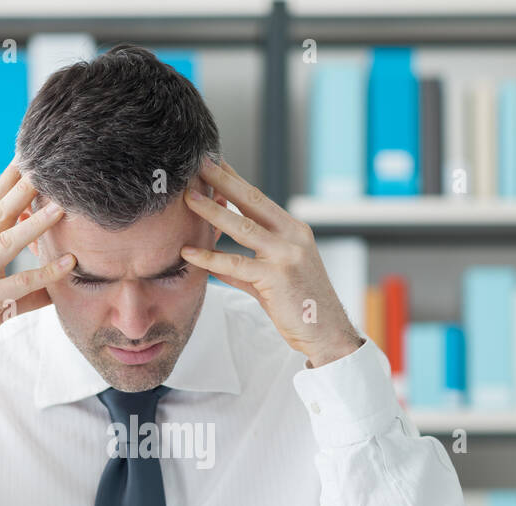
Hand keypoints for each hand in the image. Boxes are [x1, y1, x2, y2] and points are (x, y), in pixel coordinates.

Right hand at [0, 160, 77, 407]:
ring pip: (7, 241)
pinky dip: (46, 272)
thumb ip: (20, 289)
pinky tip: (69, 262)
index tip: (26, 158)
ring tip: (62, 204)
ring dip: (37, 222)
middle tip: (46, 162)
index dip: (7, 182)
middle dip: (22, 187)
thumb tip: (53, 285)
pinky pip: (20, 284)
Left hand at [180, 158, 363, 367]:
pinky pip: (235, 264)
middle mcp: (292, 236)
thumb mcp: (273, 279)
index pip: (259, 199)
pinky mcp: (276, 277)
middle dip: (223, 181)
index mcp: (294, 231)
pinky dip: (209, 257)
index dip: (235, 180)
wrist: (327, 332)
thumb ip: (246, 266)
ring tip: (188, 198)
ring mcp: (286, 255)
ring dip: (212, 212)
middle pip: (251, 201)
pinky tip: (190, 252)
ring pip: (241, 227)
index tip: (214, 163)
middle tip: (199, 163)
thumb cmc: (301, 306)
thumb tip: (216, 261)